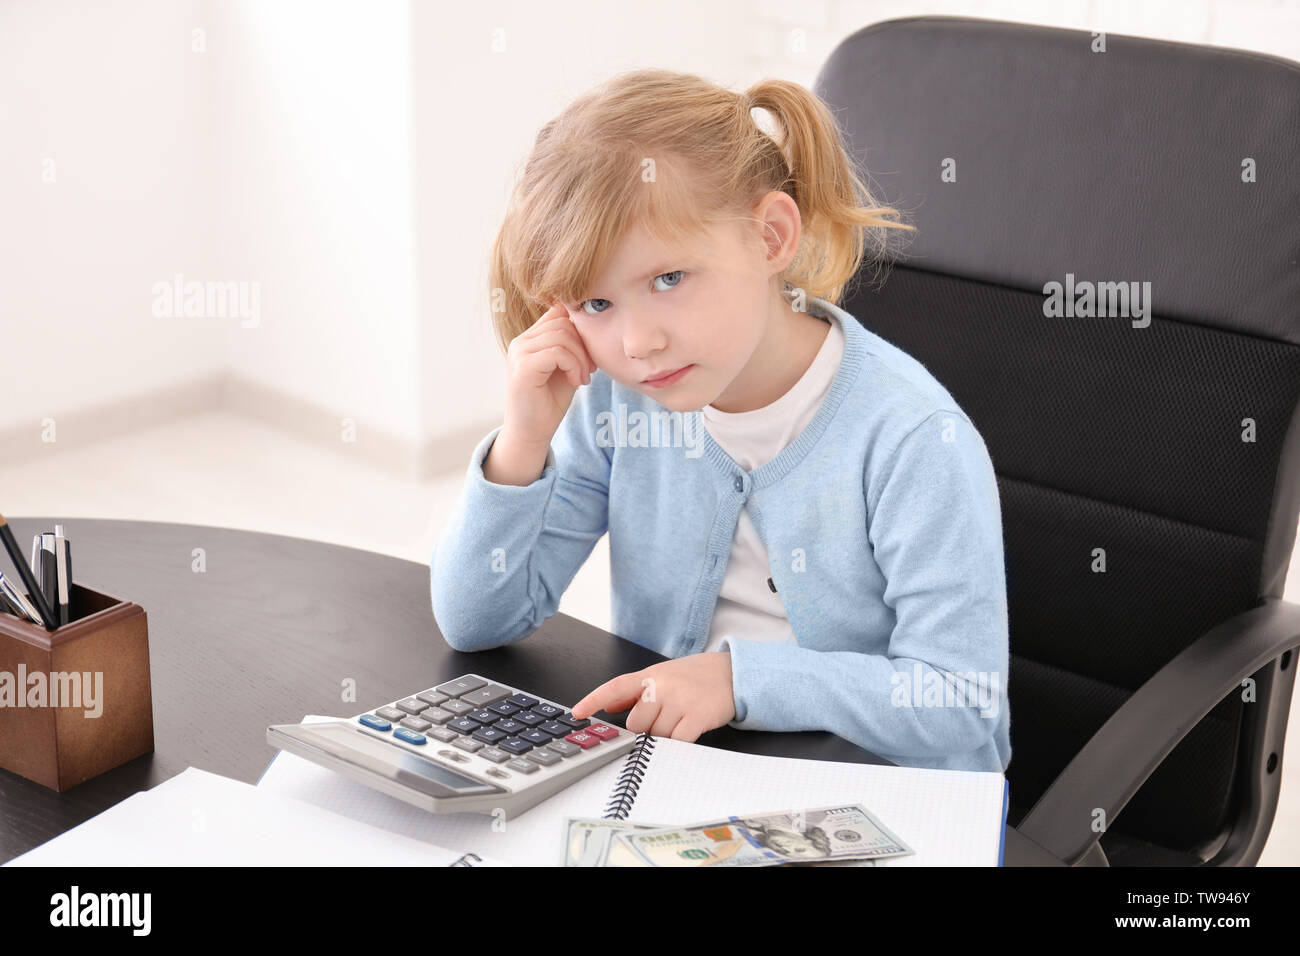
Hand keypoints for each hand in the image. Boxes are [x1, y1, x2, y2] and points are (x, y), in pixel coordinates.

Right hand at [501, 302, 596, 449]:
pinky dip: (573, 366)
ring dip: (580, 359)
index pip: (558, 313)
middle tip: (589, 371)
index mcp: (530, 339)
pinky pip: (557, 352)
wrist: (532, 432)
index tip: (587, 356)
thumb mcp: (566, 366)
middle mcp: (521, 342)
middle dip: (583, 346)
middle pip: (563, 322)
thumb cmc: (550, 401)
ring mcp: (519, 353)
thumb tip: (589, 320)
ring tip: (582, 378)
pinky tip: (575, 382)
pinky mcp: (523, 368)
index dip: (580, 330)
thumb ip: (571, 345)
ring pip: (562, 336)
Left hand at [570, 653, 736, 741]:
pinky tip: (688, 729)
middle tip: (665, 717)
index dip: (593, 700)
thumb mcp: (661, 677)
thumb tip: (609, 706)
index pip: (614, 687)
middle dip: (647, 728)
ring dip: (666, 735)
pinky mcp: (697, 716)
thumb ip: (634, 693)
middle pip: (636, 724)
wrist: (730, 673)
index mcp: (649, 676)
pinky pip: (677, 741)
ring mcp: (679, 701)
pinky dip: (680, 741)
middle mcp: (661, 687)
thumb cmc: (693, 677)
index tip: (576, 713)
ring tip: (680, 719)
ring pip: (656, 735)